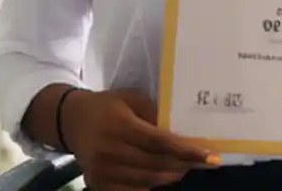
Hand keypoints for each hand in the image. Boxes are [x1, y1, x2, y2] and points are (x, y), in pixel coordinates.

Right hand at [63, 88, 219, 189]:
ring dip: (171, 176)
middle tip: (203, 162)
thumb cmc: (107, 106)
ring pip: (148, 182)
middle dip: (184, 165)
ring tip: (184, 167)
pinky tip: (161, 175)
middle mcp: (110, 151)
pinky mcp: (98, 184)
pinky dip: (151, 186)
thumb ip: (155, 114)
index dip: (187, 151)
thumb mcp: (131, 100)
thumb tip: (182, 132)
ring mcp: (103, 171)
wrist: (70, 121)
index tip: (211, 156)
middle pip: (157, 165)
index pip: (160, 143)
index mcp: (120, 126)